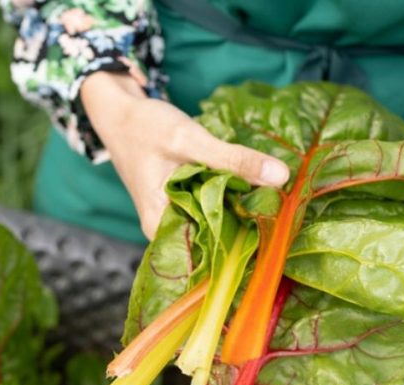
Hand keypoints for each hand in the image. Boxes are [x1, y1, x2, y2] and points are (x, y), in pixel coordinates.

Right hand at [80, 72, 289, 238]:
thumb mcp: (190, 140)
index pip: (208, 253)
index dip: (244, 245)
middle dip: (248, 225)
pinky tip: (252, 187)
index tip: (277, 232)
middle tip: (283, 212)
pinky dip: (228, 196)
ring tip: (274, 200)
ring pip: (215, 221)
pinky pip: (210, 206)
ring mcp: (173, 215)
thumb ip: (234, 159)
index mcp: (161, 225)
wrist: (120, 112)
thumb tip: (282, 177)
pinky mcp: (182, 201)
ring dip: (241, 209)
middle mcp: (166, 228)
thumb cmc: (144, 127)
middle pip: (214, 238)